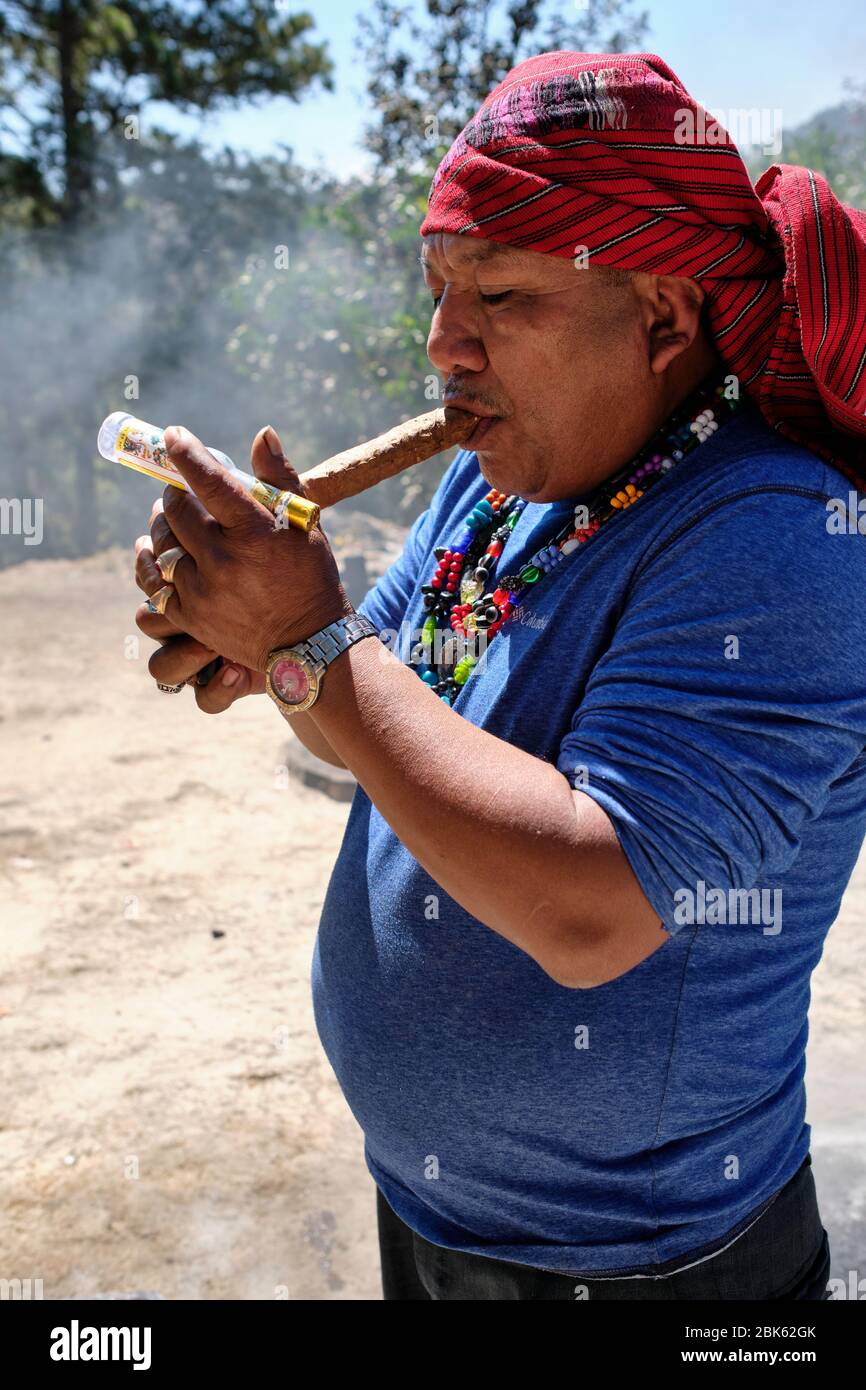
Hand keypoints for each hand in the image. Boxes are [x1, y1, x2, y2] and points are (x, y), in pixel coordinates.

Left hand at [134, 423, 352, 673]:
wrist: (307, 643)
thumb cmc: (309, 576)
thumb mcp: (305, 524)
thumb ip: (280, 477)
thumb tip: (263, 433)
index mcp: (255, 532)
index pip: (210, 481)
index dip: (187, 453)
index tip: (172, 435)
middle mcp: (224, 560)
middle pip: (177, 510)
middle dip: (174, 492)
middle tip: (178, 488)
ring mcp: (203, 590)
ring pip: (161, 544)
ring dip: (161, 524)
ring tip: (168, 518)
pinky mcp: (190, 616)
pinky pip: (153, 581)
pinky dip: (149, 562)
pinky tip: (153, 551)